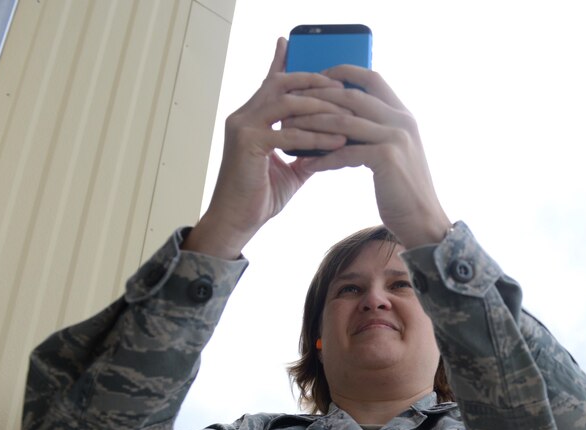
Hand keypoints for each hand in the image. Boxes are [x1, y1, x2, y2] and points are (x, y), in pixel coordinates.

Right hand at [187, 39, 348, 258]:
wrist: (237, 220)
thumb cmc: (259, 196)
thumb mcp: (290, 169)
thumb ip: (306, 151)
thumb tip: (331, 143)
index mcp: (251, 118)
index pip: (271, 83)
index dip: (283, 63)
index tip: (305, 54)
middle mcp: (244, 116)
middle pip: (281, 84)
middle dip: (314, 82)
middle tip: (342, 87)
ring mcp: (243, 127)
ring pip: (287, 103)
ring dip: (321, 108)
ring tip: (348, 115)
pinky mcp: (248, 143)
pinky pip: (289, 134)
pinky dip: (316, 138)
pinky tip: (338, 143)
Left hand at [290, 65, 450, 248]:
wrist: (424, 220)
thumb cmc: (403, 190)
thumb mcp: (393, 152)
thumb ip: (376, 132)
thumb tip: (341, 120)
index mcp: (404, 115)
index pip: (372, 78)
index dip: (343, 73)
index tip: (317, 77)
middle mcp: (402, 120)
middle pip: (352, 95)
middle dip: (318, 97)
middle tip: (291, 103)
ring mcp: (396, 137)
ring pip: (344, 122)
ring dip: (312, 125)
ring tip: (289, 131)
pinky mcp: (387, 158)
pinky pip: (345, 152)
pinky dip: (323, 159)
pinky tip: (306, 165)